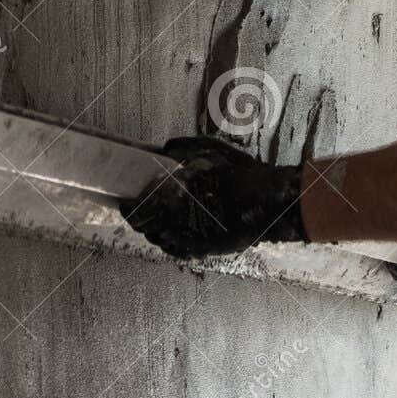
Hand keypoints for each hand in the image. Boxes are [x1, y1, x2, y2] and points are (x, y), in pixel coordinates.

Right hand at [120, 136, 306, 258]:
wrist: (270, 197)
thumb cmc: (244, 173)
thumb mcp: (213, 151)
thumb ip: (187, 146)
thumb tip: (162, 147)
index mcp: (186, 197)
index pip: (152, 204)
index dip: (136, 203)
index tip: (125, 198)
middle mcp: (188, 218)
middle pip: (152, 224)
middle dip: (140, 219)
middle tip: (132, 210)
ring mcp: (196, 234)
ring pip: (162, 239)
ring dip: (152, 232)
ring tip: (146, 222)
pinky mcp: (206, 248)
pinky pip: (180, 250)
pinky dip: (170, 244)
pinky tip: (164, 233)